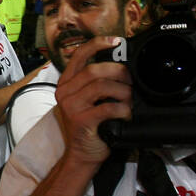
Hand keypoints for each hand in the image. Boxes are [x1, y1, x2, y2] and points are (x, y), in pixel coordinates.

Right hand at [52, 36, 131, 166]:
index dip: (98, 44)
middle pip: (95, 70)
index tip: (116, 41)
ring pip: (103, 86)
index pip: (80, 55)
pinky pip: (109, 107)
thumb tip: (120, 67)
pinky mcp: (82, 120)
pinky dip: (123, 110)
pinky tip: (125, 115)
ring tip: (128, 101)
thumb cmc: (90, 126)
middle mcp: (65, 92)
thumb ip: (95, 83)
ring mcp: (72, 106)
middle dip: (119, 73)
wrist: (82, 155)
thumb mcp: (88, 101)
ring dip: (123, 93)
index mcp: (66, 83)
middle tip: (130, 82)